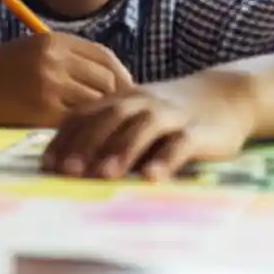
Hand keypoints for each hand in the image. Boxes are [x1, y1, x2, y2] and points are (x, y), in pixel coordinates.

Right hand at [0, 32, 133, 126]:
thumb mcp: (32, 51)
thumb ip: (66, 60)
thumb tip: (109, 81)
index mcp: (54, 40)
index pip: (104, 57)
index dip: (121, 76)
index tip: (126, 92)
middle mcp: (55, 58)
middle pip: (107, 80)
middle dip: (117, 100)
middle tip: (119, 118)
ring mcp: (49, 84)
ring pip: (95, 103)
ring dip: (102, 118)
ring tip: (105, 131)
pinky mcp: (40, 110)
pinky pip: (76, 122)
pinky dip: (84, 130)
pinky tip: (84, 138)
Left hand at [41, 79, 254, 179]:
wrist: (226, 95)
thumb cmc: (169, 112)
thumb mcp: (134, 114)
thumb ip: (106, 131)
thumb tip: (67, 164)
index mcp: (120, 98)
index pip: (85, 115)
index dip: (65, 138)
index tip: (47, 163)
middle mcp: (141, 102)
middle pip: (108, 119)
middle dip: (85, 145)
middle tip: (66, 171)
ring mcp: (170, 114)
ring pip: (141, 129)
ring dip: (120, 151)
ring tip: (102, 175)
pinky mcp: (198, 131)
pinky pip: (179, 144)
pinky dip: (165, 160)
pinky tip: (152, 177)